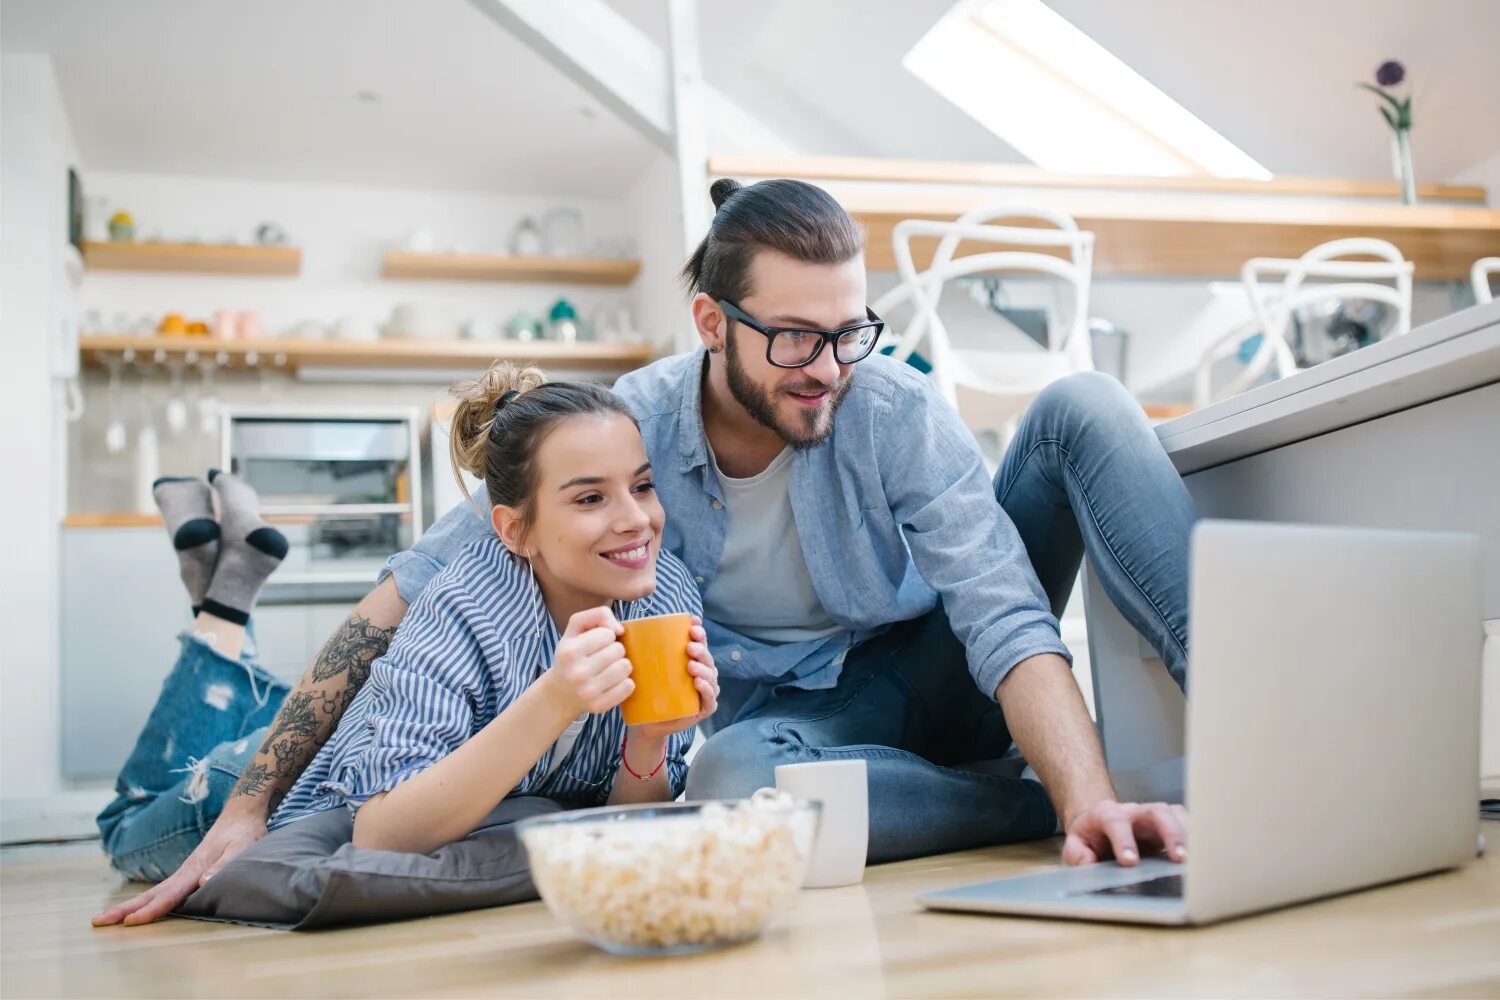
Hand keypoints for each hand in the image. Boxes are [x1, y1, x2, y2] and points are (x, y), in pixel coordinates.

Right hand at [91, 809, 266, 926]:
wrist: (241, 814)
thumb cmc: (244, 833)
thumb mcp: (241, 848)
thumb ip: (223, 866)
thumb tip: (203, 882)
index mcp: (194, 868)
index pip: (169, 894)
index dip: (151, 910)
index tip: (131, 922)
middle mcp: (184, 871)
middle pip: (150, 894)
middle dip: (124, 909)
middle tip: (98, 922)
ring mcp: (184, 872)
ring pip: (153, 892)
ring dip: (129, 905)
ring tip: (107, 918)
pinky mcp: (188, 872)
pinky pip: (162, 890)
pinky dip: (146, 901)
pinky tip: (138, 909)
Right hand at [549, 605, 632, 715]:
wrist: (560, 692)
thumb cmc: (572, 655)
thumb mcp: (575, 628)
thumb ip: (597, 615)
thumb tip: (620, 629)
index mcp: (570, 651)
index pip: (608, 634)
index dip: (606, 636)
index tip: (596, 643)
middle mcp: (577, 672)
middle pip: (619, 650)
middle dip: (614, 650)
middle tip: (602, 657)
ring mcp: (588, 692)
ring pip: (626, 667)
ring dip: (621, 665)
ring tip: (608, 668)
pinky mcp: (599, 706)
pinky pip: (628, 687)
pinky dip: (624, 682)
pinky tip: (612, 682)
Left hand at [630, 617, 718, 740]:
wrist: (645, 723)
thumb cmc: (647, 692)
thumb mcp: (644, 670)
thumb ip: (638, 651)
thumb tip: (622, 630)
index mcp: (690, 660)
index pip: (698, 641)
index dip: (699, 631)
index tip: (693, 623)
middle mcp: (701, 673)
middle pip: (706, 657)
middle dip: (701, 649)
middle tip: (689, 647)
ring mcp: (704, 691)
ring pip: (711, 675)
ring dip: (703, 669)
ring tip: (691, 666)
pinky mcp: (703, 709)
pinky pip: (710, 698)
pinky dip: (707, 689)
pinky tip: (698, 683)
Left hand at [1061, 799, 1187, 866]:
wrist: (1100, 824)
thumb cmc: (1090, 837)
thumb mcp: (1076, 845)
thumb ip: (1078, 855)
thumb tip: (1088, 865)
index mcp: (1106, 814)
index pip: (1116, 822)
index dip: (1124, 841)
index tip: (1130, 862)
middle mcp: (1134, 811)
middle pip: (1156, 811)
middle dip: (1169, 833)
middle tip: (1178, 857)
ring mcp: (1153, 815)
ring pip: (1174, 815)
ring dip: (1187, 835)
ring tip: (1194, 859)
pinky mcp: (1168, 823)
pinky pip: (1185, 822)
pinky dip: (1195, 835)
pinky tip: (1201, 852)